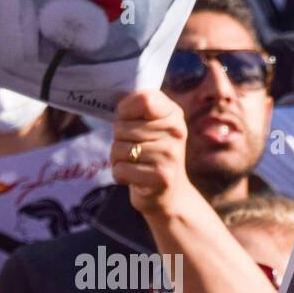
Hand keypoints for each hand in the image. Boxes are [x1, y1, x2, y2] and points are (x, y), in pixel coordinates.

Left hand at [111, 90, 196, 218]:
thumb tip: (120, 108)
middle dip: (118, 140)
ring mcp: (171, 154)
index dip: (126, 109)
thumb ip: (137, 109)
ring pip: (118, 148)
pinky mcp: (161, 177)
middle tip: (134, 150)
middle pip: (122, 127)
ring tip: (134, 164)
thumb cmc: (150, 153)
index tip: (128, 119)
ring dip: (117, 159)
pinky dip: (120, 175)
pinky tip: (134, 177)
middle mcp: (176, 131)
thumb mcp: (150, 126)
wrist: (168, 193)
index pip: (144, 99)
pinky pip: (121, 169)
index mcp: (173, 113)